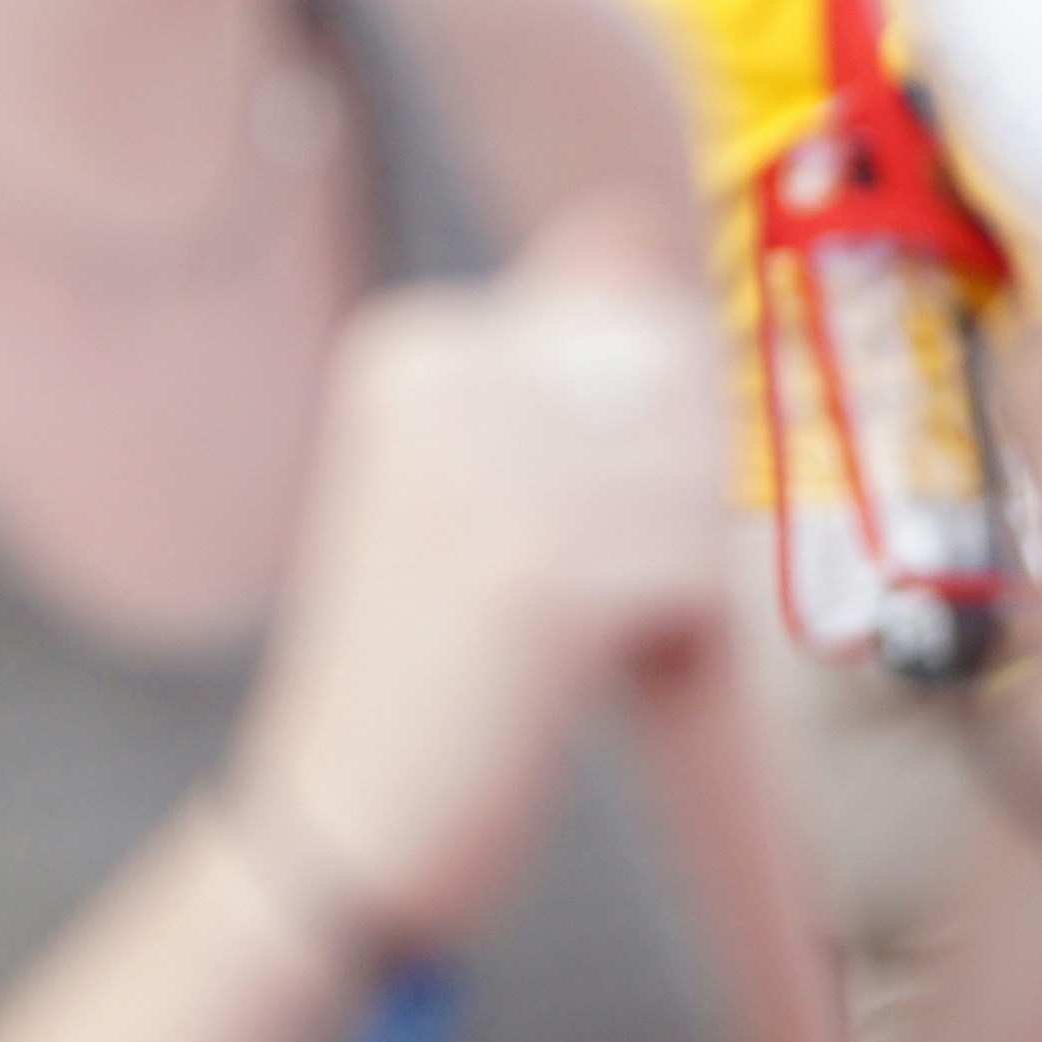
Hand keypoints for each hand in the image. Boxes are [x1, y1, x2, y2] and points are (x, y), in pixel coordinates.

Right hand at [228, 216, 723, 946]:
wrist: (341, 817)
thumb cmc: (423, 659)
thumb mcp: (460, 477)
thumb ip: (545, 352)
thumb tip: (622, 224)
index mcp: (410, 345)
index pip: (638, 336)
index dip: (645, 449)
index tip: (548, 533)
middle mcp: (437, 384)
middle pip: (678, 402)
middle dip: (666, 508)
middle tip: (561, 596)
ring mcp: (484, 472)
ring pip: (700, 486)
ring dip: (670, 576)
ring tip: (566, 635)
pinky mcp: (536, 570)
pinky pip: (695, 567)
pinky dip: (671, 636)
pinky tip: (575, 671)